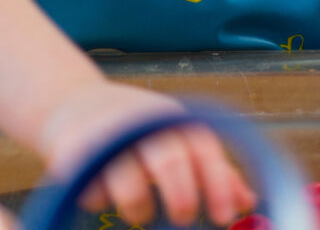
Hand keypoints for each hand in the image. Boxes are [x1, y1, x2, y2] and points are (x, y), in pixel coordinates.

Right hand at [40, 81, 255, 227]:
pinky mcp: (72, 147)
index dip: (217, 182)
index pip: (202, 147)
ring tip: (141, 212)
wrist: (73, 101)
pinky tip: (103, 194)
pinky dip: (99, 197)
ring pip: (126, 176)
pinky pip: (89, 184)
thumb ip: (210, 169)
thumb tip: (247, 200)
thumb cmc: (135, 128)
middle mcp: (142, 122)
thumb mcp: (176, 138)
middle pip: (167, 158)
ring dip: (138, 204)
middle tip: (184, 217)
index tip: (223, 216)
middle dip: (180, 194)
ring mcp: (105, 133)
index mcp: (172, 120)